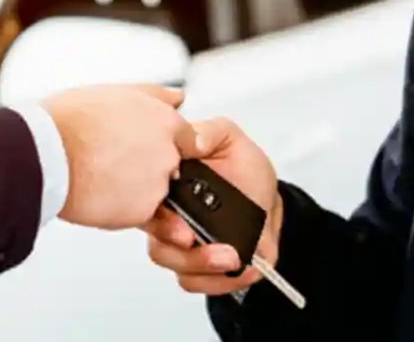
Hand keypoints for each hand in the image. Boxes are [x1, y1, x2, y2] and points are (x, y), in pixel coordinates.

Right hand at [43, 84, 199, 228]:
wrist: (46, 154)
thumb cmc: (70, 121)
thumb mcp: (117, 92)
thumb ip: (156, 95)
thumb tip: (179, 98)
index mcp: (165, 122)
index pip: (187, 139)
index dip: (161, 143)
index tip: (140, 147)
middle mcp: (167, 153)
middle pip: (170, 166)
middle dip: (147, 166)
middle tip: (114, 161)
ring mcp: (156, 184)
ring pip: (154, 192)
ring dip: (134, 189)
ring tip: (102, 176)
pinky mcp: (141, 212)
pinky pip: (137, 214)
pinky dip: (120, 208)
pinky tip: (98, 192)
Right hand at [142, 117, 281, 295]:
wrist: (267, 198)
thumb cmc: (242, 168)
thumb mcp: (229, 138)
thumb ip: (211, 132)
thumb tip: (193, 138)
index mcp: (167, 186)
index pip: (146, 205)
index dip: (159, 220)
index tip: (183, 227)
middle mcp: (168, 217)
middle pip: (157, 244)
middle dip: (184, 253)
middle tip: (214, 248)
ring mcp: (182, 244)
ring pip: (175, 266)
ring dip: (204, 267)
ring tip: (234, 258)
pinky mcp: (201, 266)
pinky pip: (195, 282)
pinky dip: (220, 282)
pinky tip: (245, 269)